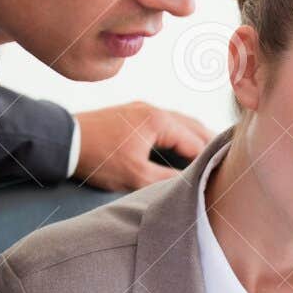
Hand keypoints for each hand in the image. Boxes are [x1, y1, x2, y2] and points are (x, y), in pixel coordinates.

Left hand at [73, 102, 213, 190]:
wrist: (64, 141)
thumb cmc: (97, 157)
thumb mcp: (136, 175)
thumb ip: (167, 179)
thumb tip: (192, 183)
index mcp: (158, 120)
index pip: (195, 140)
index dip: (211, 157)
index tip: (226, 171)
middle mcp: (152, 109)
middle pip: (192, 125)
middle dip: (210, 141)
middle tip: (228, 159)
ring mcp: (141, 109)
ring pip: (178, 122)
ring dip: (194, 136)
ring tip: (209, 153)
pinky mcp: (131, 114)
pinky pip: (165, 122)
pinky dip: (178, 133)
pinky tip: (180, 145)